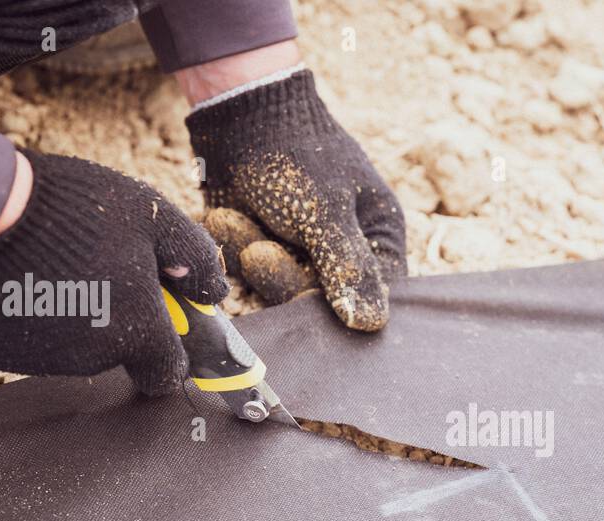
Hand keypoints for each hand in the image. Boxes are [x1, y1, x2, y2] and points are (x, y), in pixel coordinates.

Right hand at [0, 150, 227, 394]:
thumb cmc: (73, 210)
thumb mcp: (152, 217)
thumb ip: (194, 258)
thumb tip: (214, 293)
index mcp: (136, 333)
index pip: (166, 373)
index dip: (168, 352)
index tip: (162, 329)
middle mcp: (93, 358)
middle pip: (118, 354)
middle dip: (117, 322)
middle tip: (100, 271)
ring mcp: (42, 359)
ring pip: (73, 349)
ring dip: (74, 318)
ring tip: (57, 264)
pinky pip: (28, 341)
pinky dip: (30, 317)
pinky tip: (23, 276)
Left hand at [185, 65, 405, 331]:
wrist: (236, 114)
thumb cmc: (295, 154)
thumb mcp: (325, 212)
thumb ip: (348, 268)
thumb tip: (373, 324)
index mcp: (378, 237)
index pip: (374, 295)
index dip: (343, 308)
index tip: (308, 299)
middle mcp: (345, 251)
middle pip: (323, 300)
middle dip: (283, 278)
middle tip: (258, 251)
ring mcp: (303, 252)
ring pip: (281, 289)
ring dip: (253, 257)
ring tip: (235, 220)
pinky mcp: (265, 249)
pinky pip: (252, 274)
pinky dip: (236, 248)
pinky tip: (224, 218)